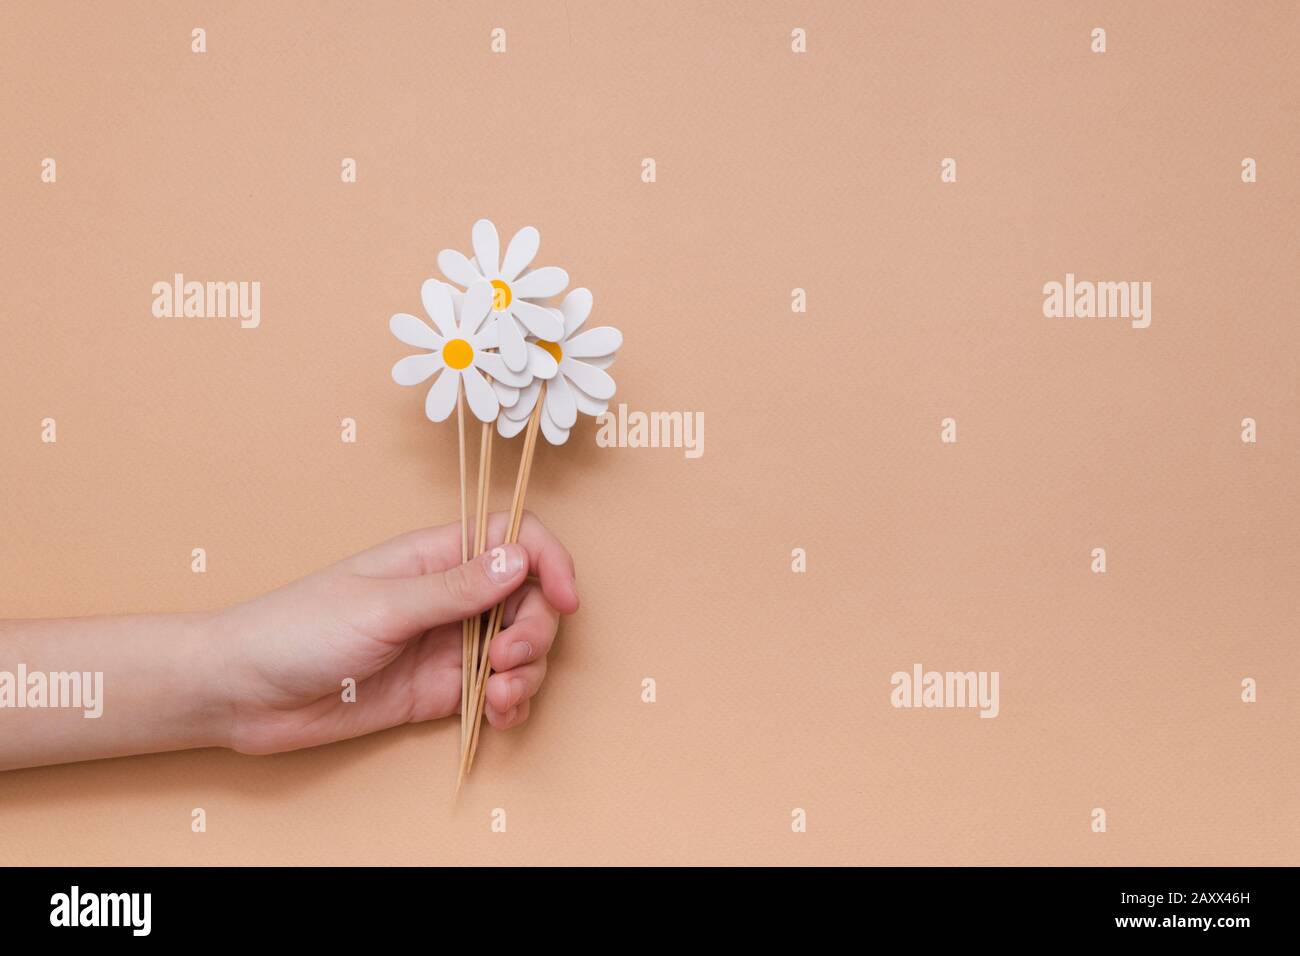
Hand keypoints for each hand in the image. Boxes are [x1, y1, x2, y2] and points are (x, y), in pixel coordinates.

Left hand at [214, 512, 578, 754]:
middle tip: (509, 660)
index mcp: (435, 555)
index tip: (566, 599)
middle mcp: (449, 596)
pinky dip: (512, 704)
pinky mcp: (440, 689)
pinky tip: (500, 716)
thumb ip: (454, 590)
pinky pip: (497, 691)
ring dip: (528, 673)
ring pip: (521, 647)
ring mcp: (447, 643)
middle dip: (537, 630)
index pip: (515, 538)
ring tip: (501, 698)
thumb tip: (520, 559)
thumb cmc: (297, 631)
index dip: (550, 562)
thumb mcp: (381, 607)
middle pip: (530, 597)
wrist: (244, 693)